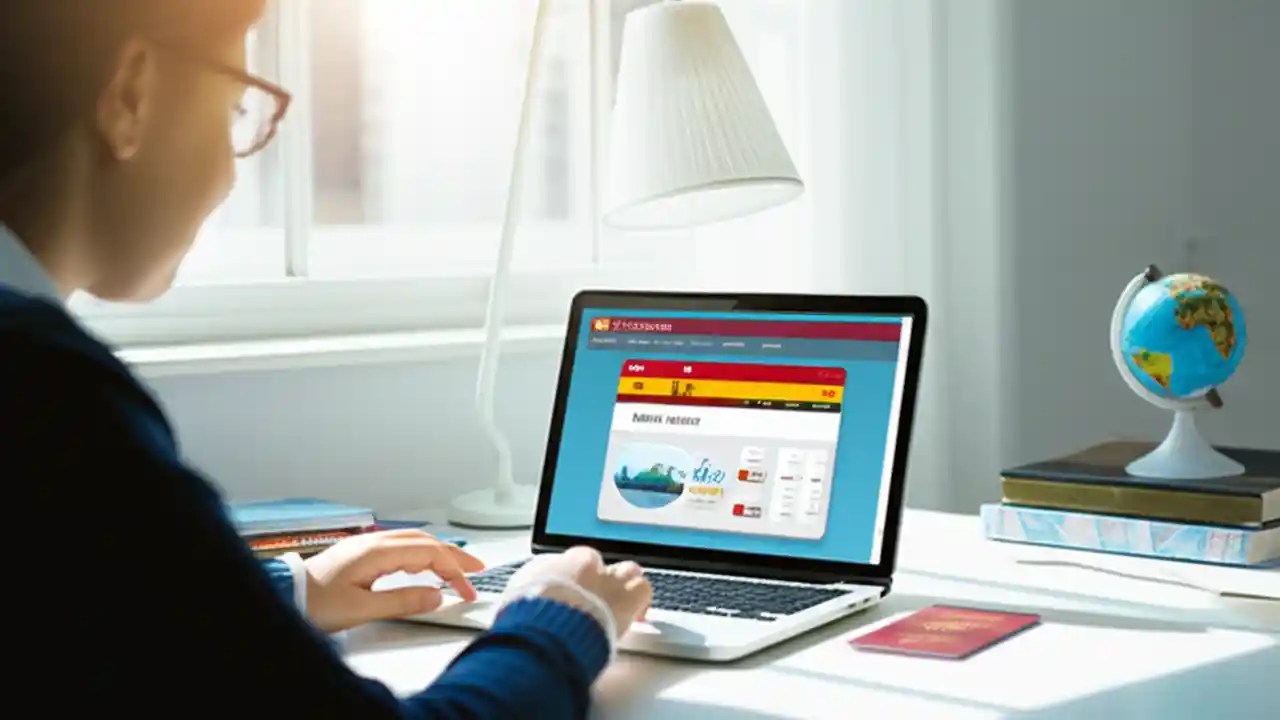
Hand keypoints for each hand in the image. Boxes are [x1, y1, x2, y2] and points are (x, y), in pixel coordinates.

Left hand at [303, 529, 483, 632]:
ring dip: (439, 552)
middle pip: (425, 541)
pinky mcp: (361, 553)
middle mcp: (374, 543)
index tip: (468, 588)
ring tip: (458, 567)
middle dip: (454, 555)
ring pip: (414, 541)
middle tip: (477, 570)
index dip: (453, 569)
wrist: (285, 595)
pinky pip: (401, 546)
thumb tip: (437, 595)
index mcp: (377, 552)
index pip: (428, 553)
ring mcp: (367, 546)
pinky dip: (422, 553)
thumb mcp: (362, 609)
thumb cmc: (317, 604)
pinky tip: (426, 565)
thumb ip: (402, 601)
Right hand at [506, 546, 652, 638]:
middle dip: (603, 577)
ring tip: (623, 599)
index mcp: (561, 563)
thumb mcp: (517, 593)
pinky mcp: (628, 599)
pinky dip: (642, 602)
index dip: (578, 576)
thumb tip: (524, 595)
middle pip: (603, 563)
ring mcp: (610, 580)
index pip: (577, 560)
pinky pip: (643, 591)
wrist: (547, 625)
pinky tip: (639, 615)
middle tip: (599, 595)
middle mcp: (589, 565)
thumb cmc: (527, 613)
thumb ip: (529, 588)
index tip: (574, 590)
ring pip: (629, 571)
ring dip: (626, 583)